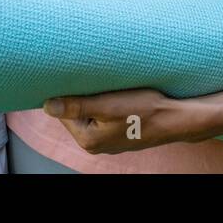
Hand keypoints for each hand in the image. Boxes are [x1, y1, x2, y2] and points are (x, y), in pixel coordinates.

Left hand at [42, 88, 184, 154]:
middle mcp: (95, 144)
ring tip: (107, 87)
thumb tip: (47, 107)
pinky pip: (103, 117)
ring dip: (95, 99)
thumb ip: (76, 106)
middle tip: (94, 80)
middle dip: (82, 96)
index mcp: (87, 139)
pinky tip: (116, 95)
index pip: (63, 113)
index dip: (67, 94)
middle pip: (76, 114)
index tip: (75, 78)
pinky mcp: (119, 134)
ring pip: (91, 114)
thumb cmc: (143, 110)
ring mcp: (108, 140)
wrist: (175, 118)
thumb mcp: (107, 105)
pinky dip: (106, 105)